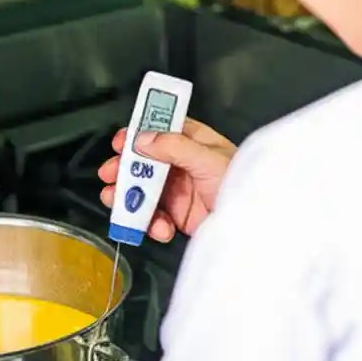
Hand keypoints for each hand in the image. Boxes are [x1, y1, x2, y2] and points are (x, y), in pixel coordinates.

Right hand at [98, 118, 236, 241]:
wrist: (253, 226)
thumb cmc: (238, 183)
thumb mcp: (208, 159)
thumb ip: (175, 147)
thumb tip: (142, 139)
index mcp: (194, 142)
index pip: (160, 130)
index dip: (137, 134)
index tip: (119, 142)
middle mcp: (182, 164)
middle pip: (144, 162)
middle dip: (123, 168)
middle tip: (108, 175)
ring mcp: (179, 191)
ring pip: (142, 190)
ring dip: (127, 197)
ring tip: (117, 202)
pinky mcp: (178, 216)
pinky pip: (154, 217)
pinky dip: (151, 223)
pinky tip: (161, 229)